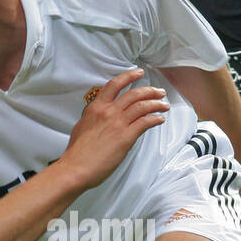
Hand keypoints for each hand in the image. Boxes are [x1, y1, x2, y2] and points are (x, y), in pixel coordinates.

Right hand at [62, 68, 168, 189]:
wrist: (76, 167)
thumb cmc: (77, 152)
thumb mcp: (82, 126)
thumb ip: (94, 118)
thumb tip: (101, 116)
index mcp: (96, 108)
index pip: (114, 85)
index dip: (128, 76)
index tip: (139, 73)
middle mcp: (108, 112)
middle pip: (134, 94)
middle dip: (149, 91)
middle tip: (159, 92)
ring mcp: (118, 123)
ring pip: (142, 106)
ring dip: (156, 104)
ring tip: (164, 105)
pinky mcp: (126, 137)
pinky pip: (145, 122)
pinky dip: (155, 119)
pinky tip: (160, 119)